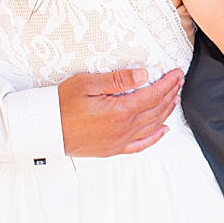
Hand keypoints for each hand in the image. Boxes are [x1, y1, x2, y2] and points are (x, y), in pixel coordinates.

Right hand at [58, 67, 181, 155]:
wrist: (44, 129)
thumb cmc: (61, 103)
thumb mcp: (87, 83)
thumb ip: (118, 80)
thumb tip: (143, 75)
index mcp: (119, 111)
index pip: (153, 95)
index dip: (168, 83)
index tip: (177, 73)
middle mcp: (123, 129)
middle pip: (156, 110)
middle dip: (171, 93)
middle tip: (179, 81)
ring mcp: (119, 141)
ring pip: (152, 126)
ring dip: (166, 111)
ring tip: (175, 97)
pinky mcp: (112, 149)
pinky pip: (140, 145)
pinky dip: (155, 137)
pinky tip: (163, 130)